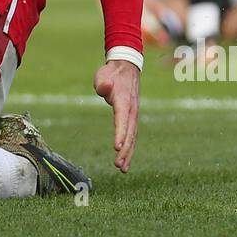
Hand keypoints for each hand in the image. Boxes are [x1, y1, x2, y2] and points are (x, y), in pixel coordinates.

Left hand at [93, 59, 139, 173]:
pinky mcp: (131, 118)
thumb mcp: (103, 75)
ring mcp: (133, 115)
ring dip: (128, 153)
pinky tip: (125, 160)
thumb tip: (105, 87)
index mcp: (124, 101)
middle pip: (130, 133)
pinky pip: (132, 136)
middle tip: (118, 165)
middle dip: (125, 150)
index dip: (120, 134)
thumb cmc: (111, 74)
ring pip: (132, 137)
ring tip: (122, 169)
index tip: (117, 147)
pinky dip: (130, 148)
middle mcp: (131, 110)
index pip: (122, 119)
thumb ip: (103, 83)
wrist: (125, 68)